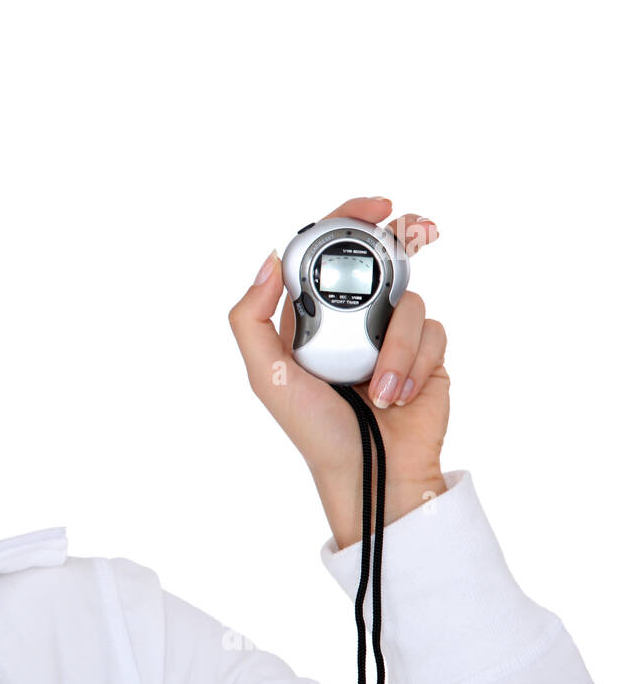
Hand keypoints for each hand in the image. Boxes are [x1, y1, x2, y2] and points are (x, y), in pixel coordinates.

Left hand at [228, 196, 449, 548]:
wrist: (372, 475)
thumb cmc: (314, 430)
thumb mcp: (265, 376)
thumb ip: (251, 319)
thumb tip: (270, 260)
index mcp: (309, 319)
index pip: (326, 256)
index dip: (347, 222)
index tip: (371, 208)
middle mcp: (352, 322)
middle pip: (381, 259)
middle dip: (401, 238)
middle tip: (416, 225)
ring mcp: (391, 336)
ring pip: (408, 302)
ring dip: (396, 348)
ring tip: (380, 391)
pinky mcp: (427, 355)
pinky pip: (433, 332)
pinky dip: (415, 365)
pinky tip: (399, 398)